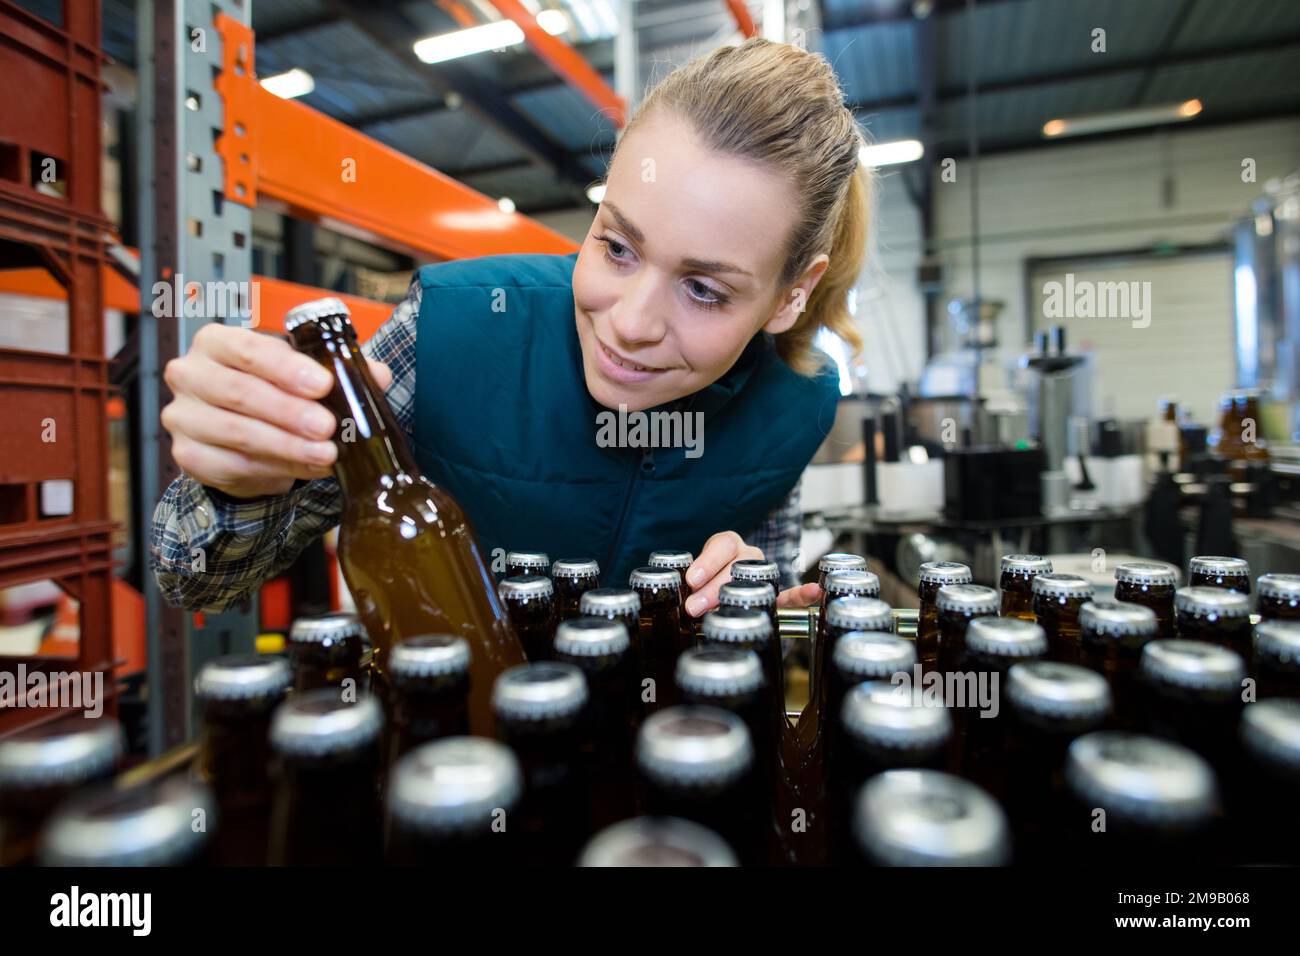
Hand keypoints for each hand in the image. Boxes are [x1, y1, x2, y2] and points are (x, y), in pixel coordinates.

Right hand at [161, 323, 391, 498]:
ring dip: (287, 446)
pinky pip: (234, 465)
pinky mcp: (189, 455)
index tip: (323, 384)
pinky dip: (276, 469)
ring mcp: (184, 417)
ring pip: (237, 433)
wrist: (238, 431)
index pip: (247, 349)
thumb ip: (339, 368)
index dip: (286, 368)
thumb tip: (377, 375)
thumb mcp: (301, 371)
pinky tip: (306, 469)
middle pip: (239, 392)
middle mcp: (190, 375)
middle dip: (289, 412)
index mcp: (216, 342)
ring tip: (326, 454)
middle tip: (327, 427)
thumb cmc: (269, 389)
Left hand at [682, 531, 821, 616]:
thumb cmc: (703, 580)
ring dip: (740, 597)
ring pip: (756, 581)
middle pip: (735, 567)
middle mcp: (747, 555)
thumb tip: (667, 601)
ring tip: (724, 611)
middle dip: (713, 588)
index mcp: (727, 544)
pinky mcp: (775, 593)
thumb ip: (685, 584)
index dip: (707, 561)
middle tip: (693, 607)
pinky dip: (801, 595)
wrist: (721, 585)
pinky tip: (813, 593)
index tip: (692, 579)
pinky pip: (789, 594)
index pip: (721, 546)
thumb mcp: (692, 575)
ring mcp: (764, 574)